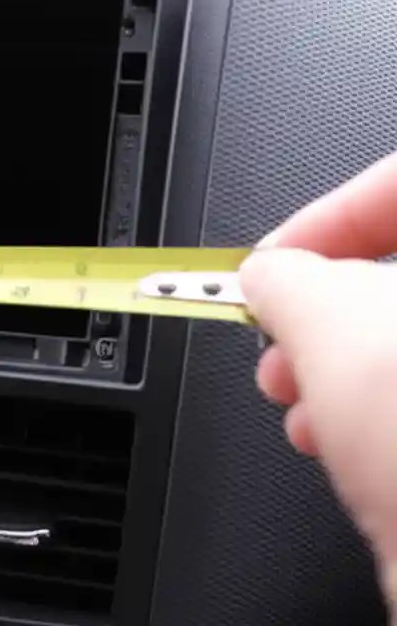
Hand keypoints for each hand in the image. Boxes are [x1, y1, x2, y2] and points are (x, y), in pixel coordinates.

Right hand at [240, 151, 396, 609]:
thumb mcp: (337, 335)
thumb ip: (292, 279)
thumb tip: (271, 277)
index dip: (330, 215)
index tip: (275, 263)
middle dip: (328, 302)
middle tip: (281, 335)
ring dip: (345, 361)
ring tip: (296, 400)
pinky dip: (382, 407)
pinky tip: (338, 440)